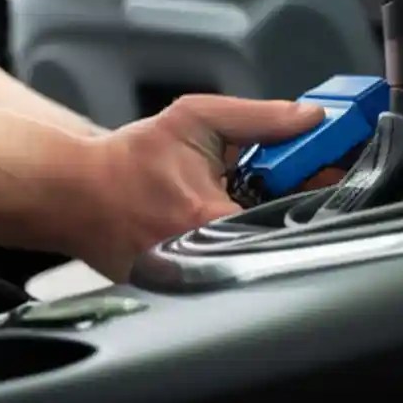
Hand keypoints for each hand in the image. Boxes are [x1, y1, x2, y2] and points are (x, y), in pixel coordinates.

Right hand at [60, 96, 323, 281]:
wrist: (75, 193)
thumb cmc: (126, 160)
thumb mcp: (193, 119)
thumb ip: (257, 118)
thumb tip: (309, 117)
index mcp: (212, 217)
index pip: (295, 209)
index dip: (317, 184)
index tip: (326, 165)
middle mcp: (207, 256)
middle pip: (281, 233)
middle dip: (292, 200)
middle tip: (283, 176)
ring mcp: (197, 276)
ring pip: (257, 249)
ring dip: (266, 219)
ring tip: (241, 193)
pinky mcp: (187, 286)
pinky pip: (232, 261)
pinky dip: (239, 237)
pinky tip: (220, 213)